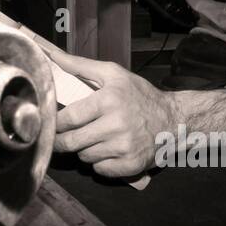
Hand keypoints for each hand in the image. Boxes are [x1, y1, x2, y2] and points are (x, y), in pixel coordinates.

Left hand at [48, 48, 175, 178]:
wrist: (174, 119)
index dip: (55, 123)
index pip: (69, 118)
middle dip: (61, 141)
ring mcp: (124, 147)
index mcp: (109, 101)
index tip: (51, 123)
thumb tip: (54, 55)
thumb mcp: (113, 74)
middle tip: (61, 137)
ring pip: (85, 156)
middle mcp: (116, 125)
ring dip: (83, 150)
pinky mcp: (131, 165)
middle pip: (72, 142)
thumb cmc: (140, 95)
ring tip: (93, 139)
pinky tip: (106, 150)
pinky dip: (99, 163)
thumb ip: (81, 65)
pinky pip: (100, 170)